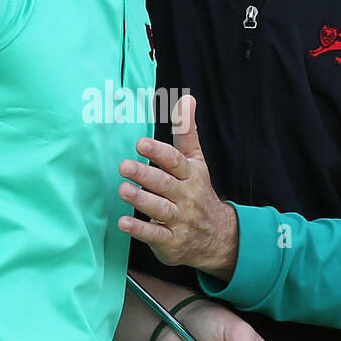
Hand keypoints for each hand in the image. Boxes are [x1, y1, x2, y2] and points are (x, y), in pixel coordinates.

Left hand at [118, 94, 237, 278]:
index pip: (176, 161)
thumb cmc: (198, 193)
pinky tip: (123, 222)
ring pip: (159, 208)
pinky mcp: (171, 241)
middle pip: (165, 184)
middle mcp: (186, 196)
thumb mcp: (197, 162)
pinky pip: (155, 234)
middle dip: (145, 175)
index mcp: (190, 174)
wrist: (218, 237)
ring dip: (141, 199)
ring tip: (123, 189)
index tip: (141, 144)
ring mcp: (179, 220)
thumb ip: (187, 132)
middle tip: (124, 166)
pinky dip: (139, 229)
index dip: (158, 152)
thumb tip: (187, 99)